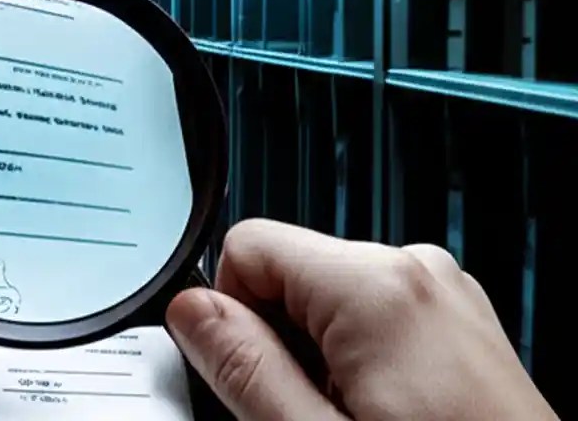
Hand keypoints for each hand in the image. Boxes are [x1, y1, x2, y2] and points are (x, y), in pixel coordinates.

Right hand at [165, 219, 556, 420]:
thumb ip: (243, 367)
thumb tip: (191, 310)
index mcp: (377, 287)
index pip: (246, 246)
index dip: (229, 316)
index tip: (246, 379)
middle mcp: (418, 273)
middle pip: (288, 275)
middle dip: (278, 344)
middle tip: (308, 417)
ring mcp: (446, 298)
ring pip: (327, 304)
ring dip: (319, 362)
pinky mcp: (458, 327)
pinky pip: (372, 323)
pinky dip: (359, 368)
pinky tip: (382, 418)